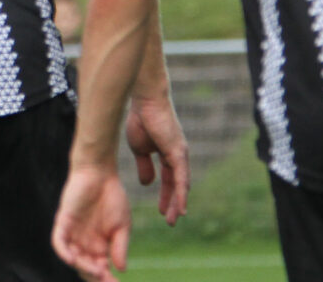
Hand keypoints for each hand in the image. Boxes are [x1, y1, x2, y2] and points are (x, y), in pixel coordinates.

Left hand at [51, 162, 131, 281]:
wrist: (101, 172)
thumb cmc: (113, 197)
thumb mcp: (122, 226)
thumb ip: (120, 247)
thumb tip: (121, 269)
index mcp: (99, 247)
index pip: (99, 270)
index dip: (106, 279)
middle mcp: (84, 243)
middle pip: (85, 268)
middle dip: (95, 276)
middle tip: (106, 279)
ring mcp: (72, 233)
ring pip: (73, 258)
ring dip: (83, 267)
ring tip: (97, 271)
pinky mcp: (63, 222)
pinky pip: (59, 242)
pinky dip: (64, 252)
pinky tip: (73, 259)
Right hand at [126, 94, 188, 224]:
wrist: (144, 101)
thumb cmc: (141, 119)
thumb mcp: (139, 149)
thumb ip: (144, 166)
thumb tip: (147, 184)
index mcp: (167, 154)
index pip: (169, 180)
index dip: (166, 196)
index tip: (162, 211)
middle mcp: (177, 156)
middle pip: (178, 185)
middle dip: (173, 203)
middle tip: (170, 221)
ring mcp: (180, 154)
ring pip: (182, 184)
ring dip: (179, 203)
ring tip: (175, 219)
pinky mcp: (178, 152)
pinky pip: (182, 178)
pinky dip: (181, 193)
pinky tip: (181, 206)